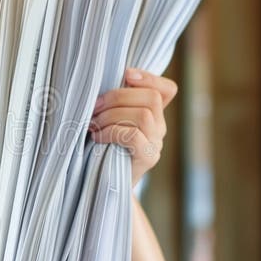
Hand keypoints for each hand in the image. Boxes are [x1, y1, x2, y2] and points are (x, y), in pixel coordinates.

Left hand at [89, 68, 177, 184]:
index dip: (150, 77)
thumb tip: (96, 82)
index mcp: (153, 113)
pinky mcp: (148, 158)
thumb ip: (114, 103)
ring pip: (143, 115)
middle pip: (151, 97)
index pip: (166, 89)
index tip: (126, 74)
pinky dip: (111, 132)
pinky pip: (134, 136)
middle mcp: (159, 126)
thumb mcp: (109, 121)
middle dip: (118, 96)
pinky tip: (98, 137)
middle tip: (95, 107)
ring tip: (94, 123)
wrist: (104, 185)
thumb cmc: (102, 147)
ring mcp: (156, 143)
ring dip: (112, 115)